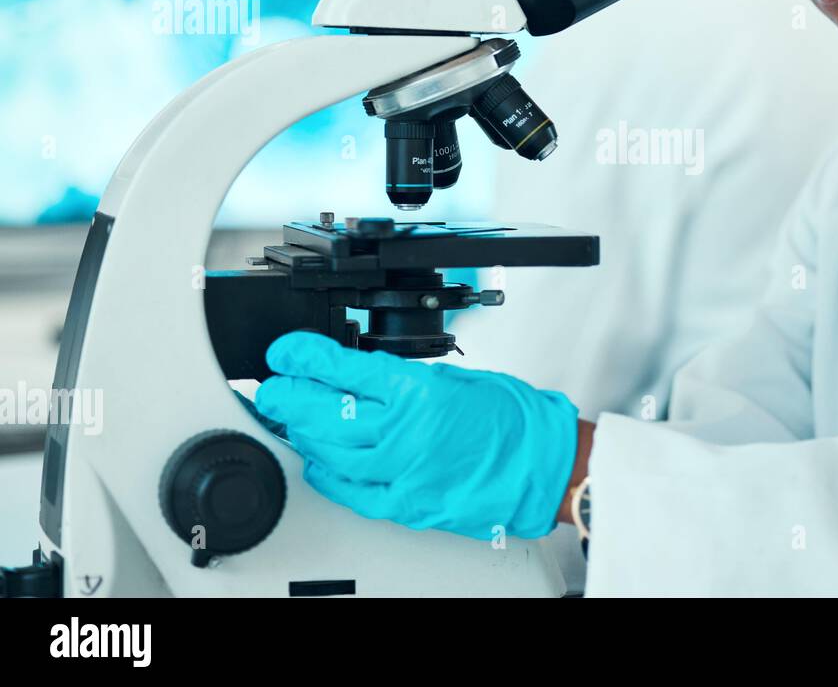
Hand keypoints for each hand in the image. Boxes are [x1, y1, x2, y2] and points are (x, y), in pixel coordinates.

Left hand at [254, 330, 578, 540]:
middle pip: (325, 412)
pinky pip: (352, 491)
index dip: (305, 358)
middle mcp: (405, 433)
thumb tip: (366, 379)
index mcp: (419, 392)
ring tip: (289, 421)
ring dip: (303, 434)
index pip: (343, 369)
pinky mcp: (407, 504)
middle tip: (273, 388)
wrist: (545, 465)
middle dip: (289, 397)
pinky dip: (328, 475)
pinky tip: (317, 462)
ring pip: (331, 452)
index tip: (285, 352)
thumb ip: (409, 381)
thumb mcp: (458, 379)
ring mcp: (402, 472)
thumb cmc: (515, 421)